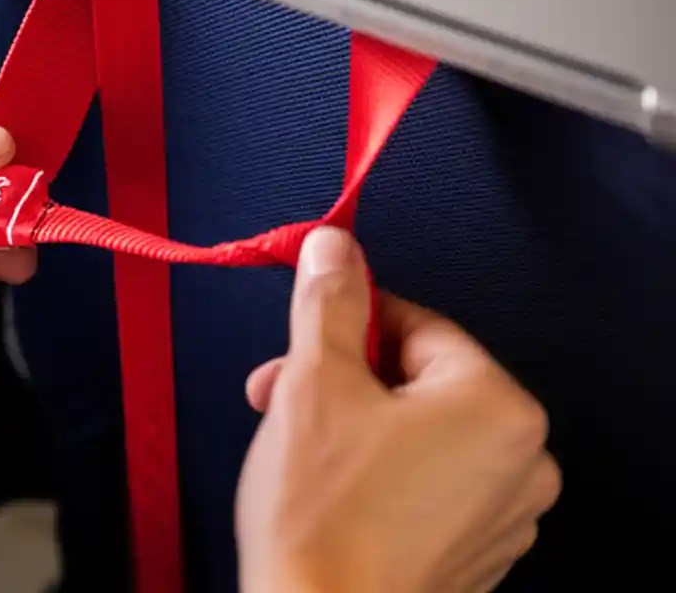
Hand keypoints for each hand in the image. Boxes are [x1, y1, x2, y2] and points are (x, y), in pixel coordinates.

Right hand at [237, 227, 559, 592]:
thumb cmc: (322, 521)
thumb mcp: (314, 382)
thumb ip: (330, 302)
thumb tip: (334, 248)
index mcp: (498, 407)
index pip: (417, 325)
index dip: (348, 322)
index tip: (309, 329)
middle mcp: (520, 462)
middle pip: (416, 381)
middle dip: (340, 380)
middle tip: (282, 392)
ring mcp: (500, 515)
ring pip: (416, 434)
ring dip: (352, 425)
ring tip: (296, 444)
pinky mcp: (471, 555)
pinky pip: (424, 485)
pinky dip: (377, 475)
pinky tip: (326, 490)